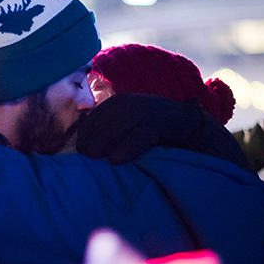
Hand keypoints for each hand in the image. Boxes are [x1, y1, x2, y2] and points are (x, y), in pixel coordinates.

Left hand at [76, 94, 204, 164]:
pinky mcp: (157, 122)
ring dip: (103, 145)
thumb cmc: (150, 127)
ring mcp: (143, 111)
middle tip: (89, 156)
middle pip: (102, 124)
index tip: (80, 150)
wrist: (183, 120)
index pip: (93, 118)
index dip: (84, 135)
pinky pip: (137, 138)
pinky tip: (116, 161)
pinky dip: (125, 150)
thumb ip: (109, 129)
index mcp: (117, 102)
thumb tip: (84, 147)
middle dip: (92, 141)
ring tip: (99, 158)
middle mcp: (128, 103)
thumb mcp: (127, 123)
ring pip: (116, 128)